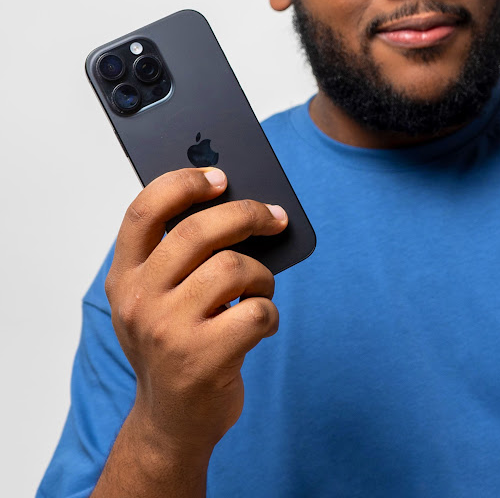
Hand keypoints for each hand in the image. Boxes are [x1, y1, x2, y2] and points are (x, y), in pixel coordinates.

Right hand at [104, 167, 286, 458]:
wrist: (172, 422)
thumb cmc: (177, 344)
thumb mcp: (162, 299)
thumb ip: (184, 257)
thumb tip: (242, 207)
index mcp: (125, 277)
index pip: (144, 211)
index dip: (183, 183)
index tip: (220, 176)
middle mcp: (139, 301)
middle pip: (199, 232)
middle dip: (248, 215)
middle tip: (275, 218)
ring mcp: (168, 331)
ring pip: (234, 269)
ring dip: (262, 276)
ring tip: (261, 290)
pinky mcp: (202, 360)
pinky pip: (257, 312)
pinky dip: (270, 314)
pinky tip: (261, 325)